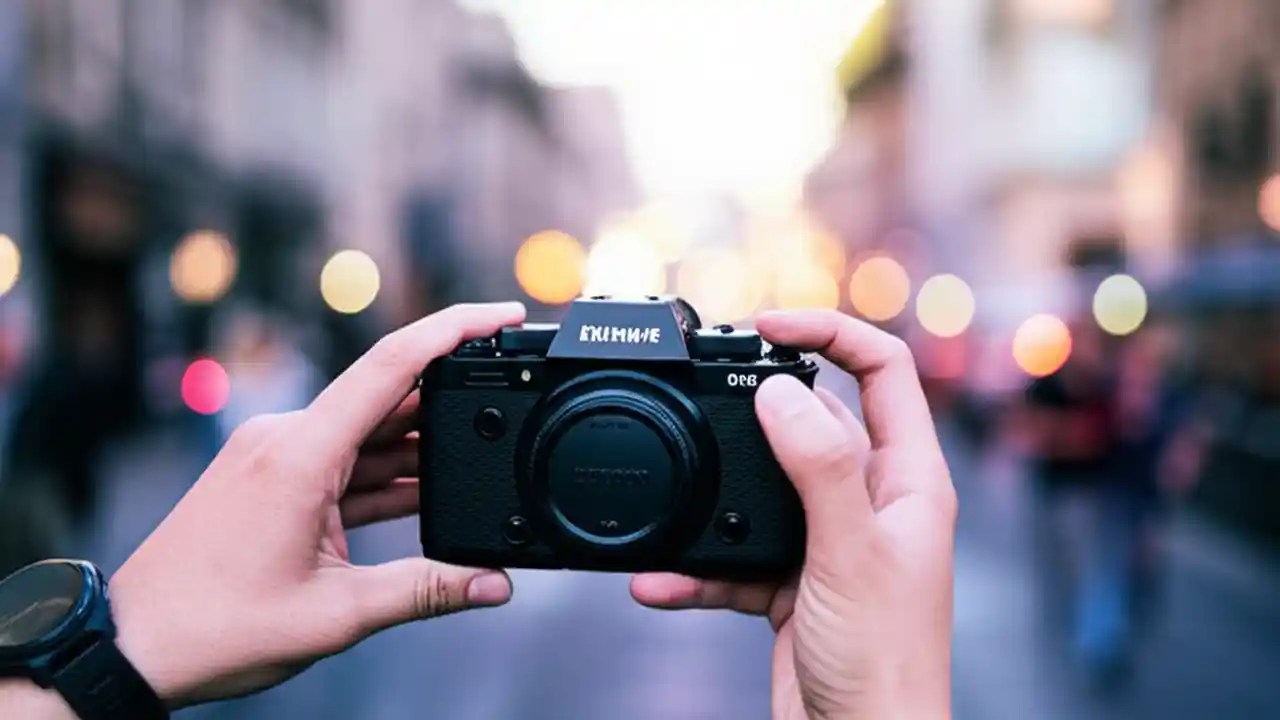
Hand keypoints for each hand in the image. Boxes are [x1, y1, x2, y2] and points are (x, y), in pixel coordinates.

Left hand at [105, 302, 526, 706]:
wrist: (133, 647)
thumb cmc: (213, 628)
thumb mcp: (335, 614)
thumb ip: (425, 591)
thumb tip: (493, 583)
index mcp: (299, 453)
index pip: (391, 365)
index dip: (454, 330)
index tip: (503, 315)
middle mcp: (285, 439)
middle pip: (386, 397)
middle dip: (450, 399)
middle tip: (509, 409)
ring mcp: (274, 456)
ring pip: (366, 434)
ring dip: (417, 448)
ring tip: (475, 467)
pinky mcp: (270, 478)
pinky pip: (342, 462)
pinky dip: (383, 476)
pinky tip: (424, 492)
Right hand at [631, 310, 956, 718]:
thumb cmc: (885, 666)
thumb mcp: (848, 553)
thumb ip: (819, 467)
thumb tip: (780, 389)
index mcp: (909, 481)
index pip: (882, 369)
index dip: (829, 331)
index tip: (768, 323)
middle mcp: (873, 503)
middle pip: (814, 420)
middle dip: (755, 408)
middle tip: (704, 395)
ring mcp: (830, 542)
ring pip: (764, 487)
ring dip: (715, 493)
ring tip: (674, 487)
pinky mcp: (791, 584)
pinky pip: (735, 554)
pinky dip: (697, 564)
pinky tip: (660, 578)